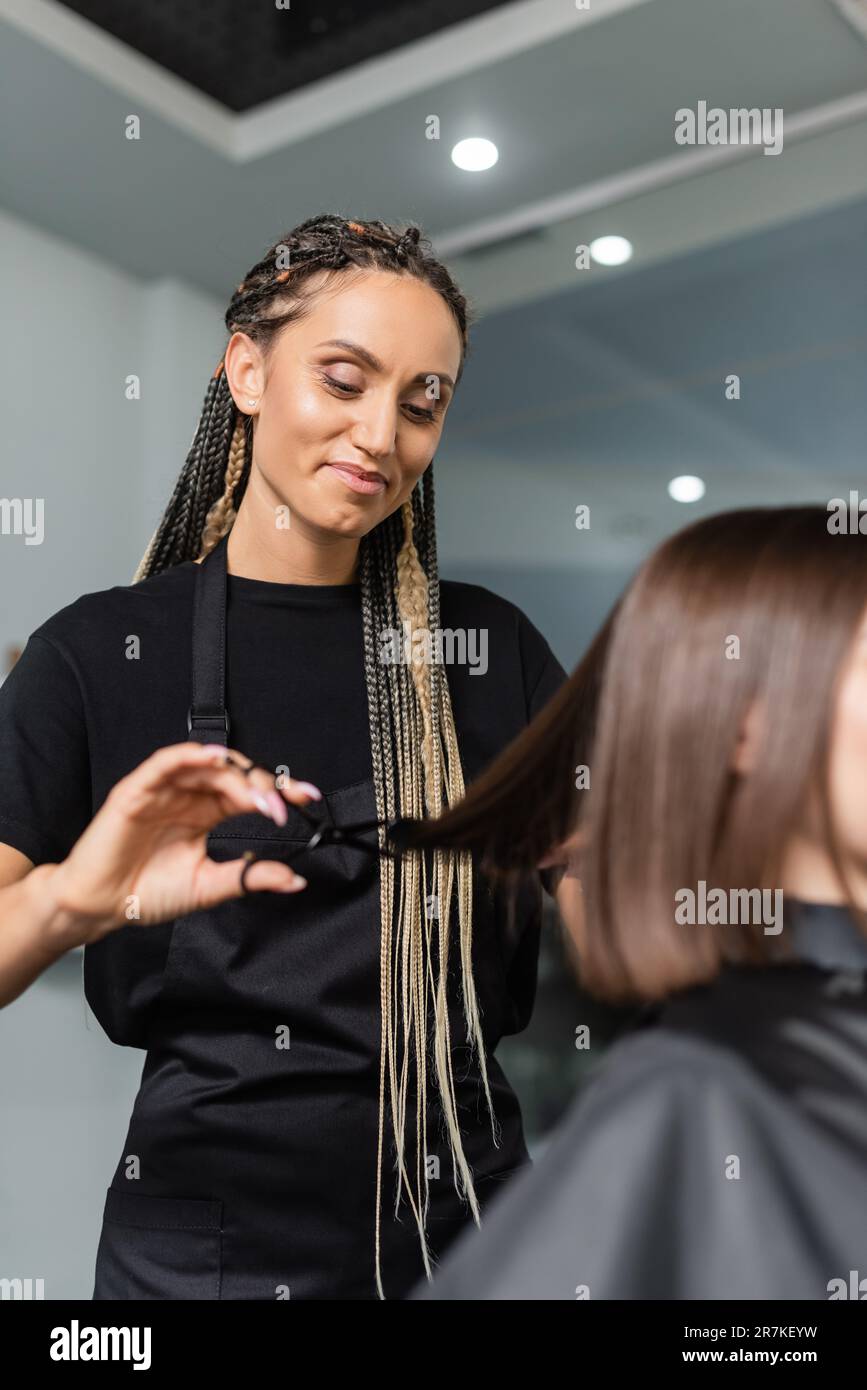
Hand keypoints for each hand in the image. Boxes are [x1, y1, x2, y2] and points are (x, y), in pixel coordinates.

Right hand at [44, 742, 321, 942]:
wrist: (103, 908)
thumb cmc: (147, 893)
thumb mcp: (209, 886)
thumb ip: (250, 877)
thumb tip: (296, 880)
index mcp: (207, 813)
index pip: (250, 792)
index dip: (280, 791)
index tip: (310, 797)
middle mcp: (189, 796)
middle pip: (234, 774)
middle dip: (263, 785)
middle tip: (281, 806)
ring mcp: (164, 790)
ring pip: (206, 764)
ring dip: (235, 774)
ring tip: (257, 795)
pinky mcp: (137, 790)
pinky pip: (165, 763)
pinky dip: (189, 755)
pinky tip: (213, 758)